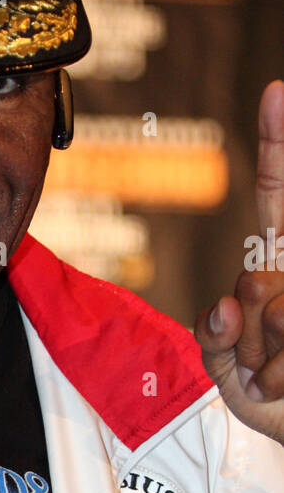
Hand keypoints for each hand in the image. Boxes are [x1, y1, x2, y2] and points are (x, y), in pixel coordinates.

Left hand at [195, 80, 283, 444]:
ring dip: (258, 363)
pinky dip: (270, 380)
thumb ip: (214, 336)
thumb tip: (226, 302)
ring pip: (272, 314)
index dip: (280, 148)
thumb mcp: (226, 370)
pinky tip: (283, 388)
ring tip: (278, 378)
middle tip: (259, 363)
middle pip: (251, 284)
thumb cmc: (273, 399)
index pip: (280, 200)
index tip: (277, 93)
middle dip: (239, 335)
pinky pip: (280, 346)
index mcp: (279, 270)